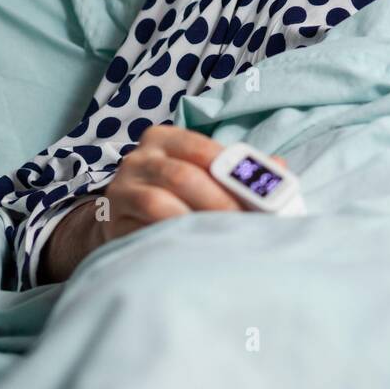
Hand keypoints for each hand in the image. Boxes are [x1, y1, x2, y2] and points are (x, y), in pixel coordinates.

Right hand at [39, 126, 247, 282]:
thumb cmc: (174, 196)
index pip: (201, 148)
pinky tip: (194, 249)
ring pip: (158, 203)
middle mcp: (139, 159)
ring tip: (224, 240)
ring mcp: (122, 190)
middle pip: (183, 176)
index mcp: (165, 139)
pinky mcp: (112, 222)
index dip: (231, 172)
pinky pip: (142, 230)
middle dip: (219, 202)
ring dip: (196, 222)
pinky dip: (171, 238)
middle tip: (246, 225)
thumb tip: (278, 167)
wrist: (122, 222)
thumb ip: (236, 171)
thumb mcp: (201, 175)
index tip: (259, 197)